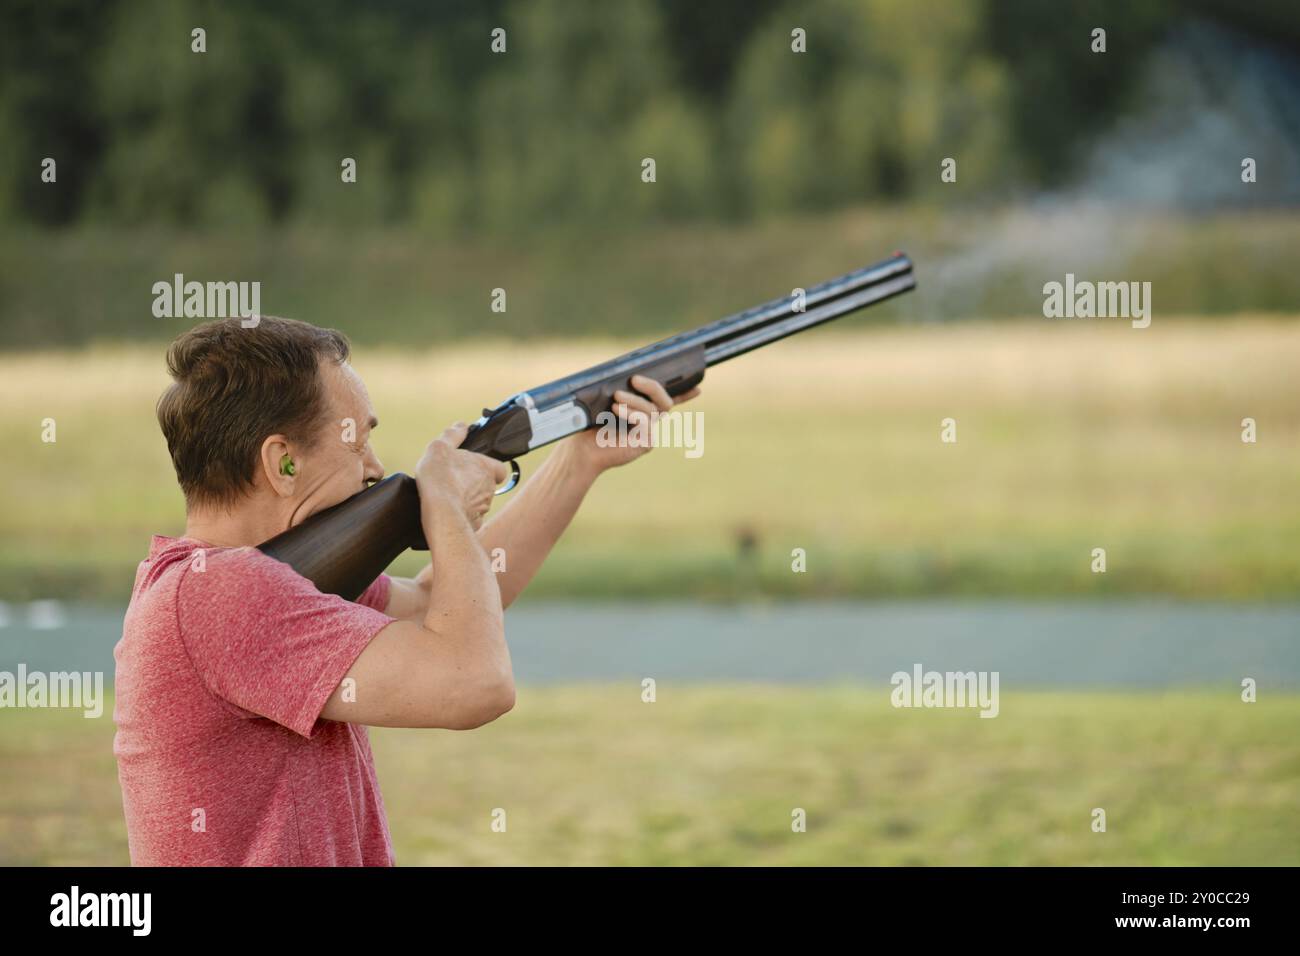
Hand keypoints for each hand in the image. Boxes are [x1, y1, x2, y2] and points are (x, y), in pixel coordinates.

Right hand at [415, 422, 509, 529]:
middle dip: (473, 484)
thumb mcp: (440, 447)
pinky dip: (460, 516)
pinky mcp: (474, 524)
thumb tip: (461, 425)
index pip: (499, 468)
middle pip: (486, 485)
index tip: (475, 468)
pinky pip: (469, 519)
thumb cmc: (441, 476)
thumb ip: (452, 435)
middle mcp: (490, 489)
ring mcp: (484, 508)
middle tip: (454, 481)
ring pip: (478, 503)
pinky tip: (446, 513)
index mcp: (487, 468)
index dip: (489, 468)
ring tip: (447, 497)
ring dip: (467, 500)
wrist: (440, 510)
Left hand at [563, 374, 701, 473]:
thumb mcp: (608, 400)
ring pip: (653, 410)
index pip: (671, 398)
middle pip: (665, 400)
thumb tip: (632, 375)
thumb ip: (624, 388)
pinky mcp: (646, 443)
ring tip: (616, 398)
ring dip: (634, 401)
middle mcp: (651, 419)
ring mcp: (650, 432)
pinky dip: (632, 414)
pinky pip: (646, 423)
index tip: (699, 388)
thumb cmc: (593, 423)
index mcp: (644, 408)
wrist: (584, 447)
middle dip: (652, 387)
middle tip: (634, 379)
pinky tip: (617, 410)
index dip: (686, 393)